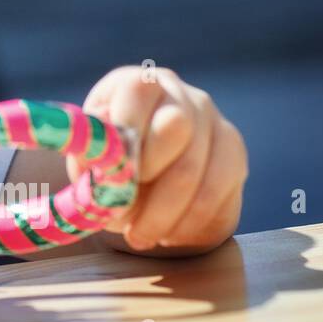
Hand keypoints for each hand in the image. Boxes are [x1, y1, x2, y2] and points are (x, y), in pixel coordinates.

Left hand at [76, 66, 247, 254]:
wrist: (143, 176)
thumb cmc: (108, 161)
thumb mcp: (88, 156)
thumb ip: (90, 156)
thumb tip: (101, 160)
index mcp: (137, 84)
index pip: (138, 92)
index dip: (127, 132)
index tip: (115, 177)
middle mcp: (180, 94)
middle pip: (176, 127)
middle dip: (147, 179)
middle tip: (124, 221)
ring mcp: (214, 120)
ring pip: (199, 170)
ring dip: (166, 214)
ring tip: (140, 237)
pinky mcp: (234, 152)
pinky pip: (220, 192)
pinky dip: (191, 222)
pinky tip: (168, 235)